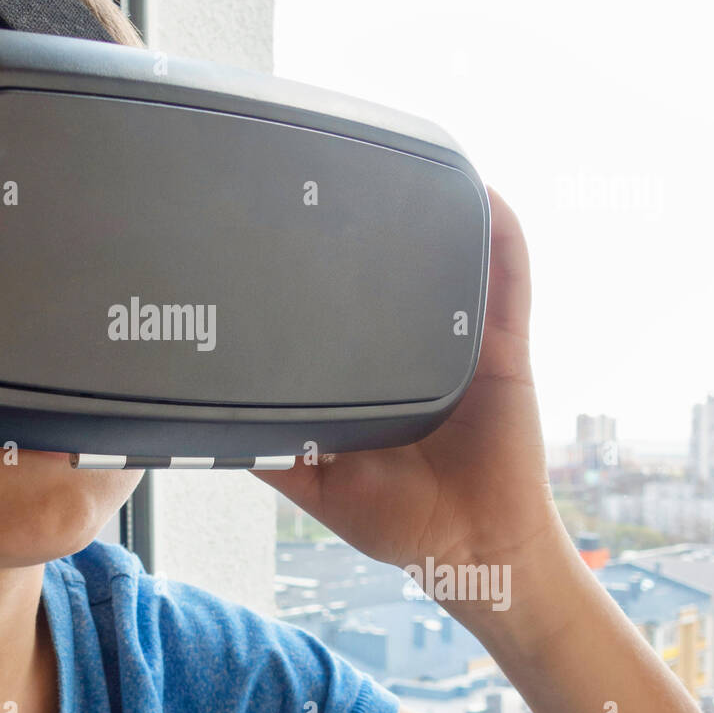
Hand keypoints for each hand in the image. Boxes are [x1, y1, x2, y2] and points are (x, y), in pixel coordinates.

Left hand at [258, 188, 561, 580]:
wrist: (474, 549)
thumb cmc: (398, 520)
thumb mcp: (312, 481)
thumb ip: (270, 448)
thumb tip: (203, 423)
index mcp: (371, 372)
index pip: (341, 306)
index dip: (317, 267)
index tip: (279, 226)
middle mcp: (414, 346)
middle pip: (395, 272)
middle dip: (374, 224)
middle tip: (334, 176)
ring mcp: (462, 341)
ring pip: (451, 261)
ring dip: (437, 212)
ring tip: (407, 163)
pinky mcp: (504, 350)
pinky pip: (510, 283)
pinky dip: (502, 236)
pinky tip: (483, 194)